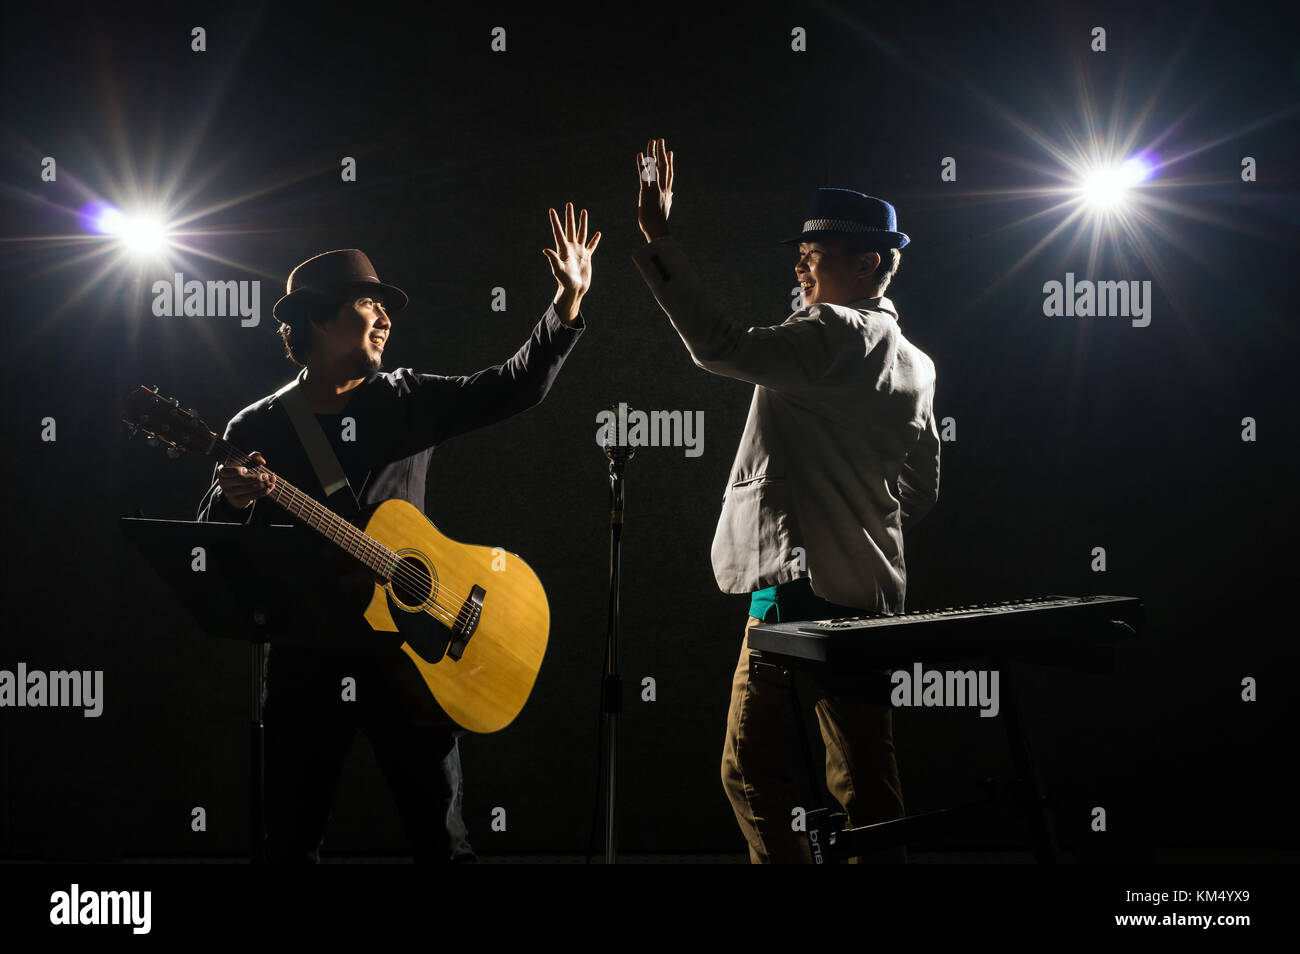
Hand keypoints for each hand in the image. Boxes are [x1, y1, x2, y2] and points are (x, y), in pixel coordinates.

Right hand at [218, 451, 274, 508]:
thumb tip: (262, 461)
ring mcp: (230, 493)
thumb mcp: (244, 463)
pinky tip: (270, 487)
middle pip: (241, 480)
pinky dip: (263, 492)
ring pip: (248, 489)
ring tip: (271, 481)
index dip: (236, 471)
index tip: (246, 469)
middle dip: (256, 478)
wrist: (236, 491)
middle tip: (266, 476)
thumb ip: (253, 457)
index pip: (226, 472)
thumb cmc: (242, 472)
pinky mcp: (238, 501)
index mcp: (223, 472)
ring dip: (262, 485)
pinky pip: (252, 496)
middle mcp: (224, 483)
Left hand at [543, 202, 599, 324]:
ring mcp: (579, 252)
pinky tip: (597, 233)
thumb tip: (545, 250)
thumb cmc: (565, 281)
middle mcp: (571, 248)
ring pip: (581, 233)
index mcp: (563, 249)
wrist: (574, 290)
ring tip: (583, 211)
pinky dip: (594, 240)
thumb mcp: (558, 270)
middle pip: (570, 228)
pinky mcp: (586, 257)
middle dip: (569, 217)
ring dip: (582, 223)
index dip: (555, 221)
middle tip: (569, 204)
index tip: (552, 210)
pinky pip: (591, 246)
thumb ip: (553, 259)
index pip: (558, 232)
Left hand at [637, 137, 673, 242]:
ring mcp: (655, 188)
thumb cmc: (660, 223)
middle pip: (664, 166)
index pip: (669, 174)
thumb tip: (672, 194)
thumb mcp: (665, 208)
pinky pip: (644, 174)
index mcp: (667, 193)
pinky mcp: (646, 191)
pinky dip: (642, 164)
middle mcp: (663, 188)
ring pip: (655, 167)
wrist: (657, 230)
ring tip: (652, 141)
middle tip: (661, 140)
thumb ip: (669, 199)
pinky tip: (640, 154)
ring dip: (653, 152)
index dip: (669, 162)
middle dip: (662, 152)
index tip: (670, 152)